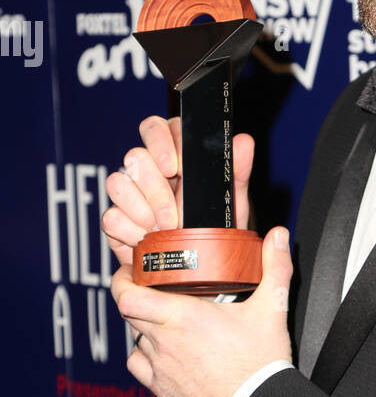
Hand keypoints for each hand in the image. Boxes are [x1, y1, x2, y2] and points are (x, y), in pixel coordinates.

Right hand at [102, 114, 254, 266]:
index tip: (175, 167)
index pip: (156, 128)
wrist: (200, 269)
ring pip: (117, 183)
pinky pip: (111, 217)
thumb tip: (243, 141)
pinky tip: (147, 241)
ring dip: (143, 210)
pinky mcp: (116, 220)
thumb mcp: (231, 200)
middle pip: (135, 156)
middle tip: (173, 214)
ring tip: (164, 229)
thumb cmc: (216, 228)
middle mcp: (147, 169)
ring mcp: (129, 194)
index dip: (161, 142)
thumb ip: (236, 169)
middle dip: (156, 188)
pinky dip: (131, 232)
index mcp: (174, 155)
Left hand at [113, 226, 293, 396]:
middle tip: (151, 288)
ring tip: (164, 319)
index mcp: (183, 317)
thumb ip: (275, 268)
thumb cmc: (260, 366)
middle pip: (127, 313)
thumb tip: (278, 236)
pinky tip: (163, 351)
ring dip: (143, 326)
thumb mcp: (272, 310)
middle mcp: (164, 341)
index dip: (122, 279)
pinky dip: (145, 356)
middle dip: (135, 296)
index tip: (132, 270)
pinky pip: (140, 367)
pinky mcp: (163, 390)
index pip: (127, 294)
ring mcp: (160, 368)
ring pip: (135, 338)